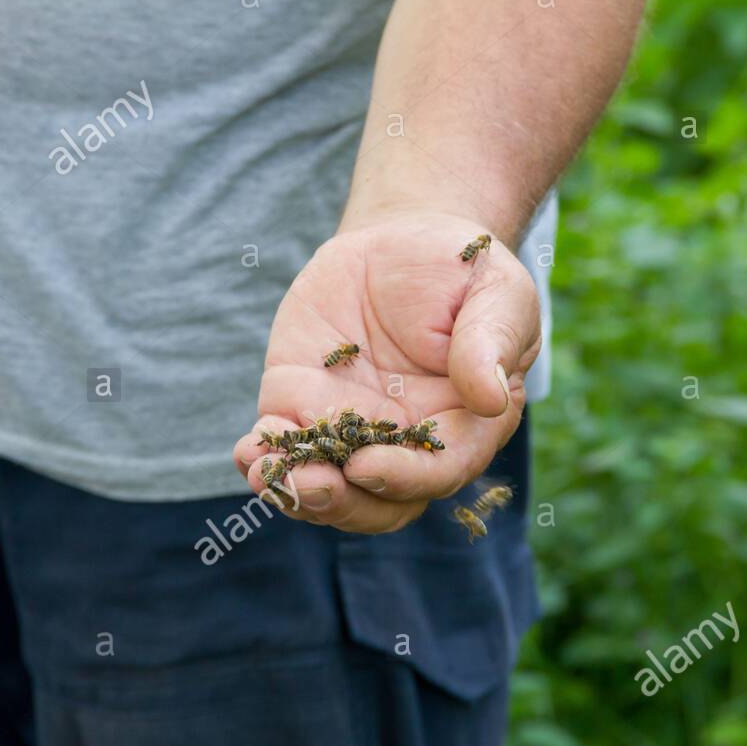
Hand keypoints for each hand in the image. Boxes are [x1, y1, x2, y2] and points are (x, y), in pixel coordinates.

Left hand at [234, 211, 540, 533]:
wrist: (404, 243)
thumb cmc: (465, 272)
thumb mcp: (496, 294)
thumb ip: (491, 344)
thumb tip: (489, 399)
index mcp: (464, 427)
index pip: (437, 471)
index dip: (402, 477)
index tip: (365, 467)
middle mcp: (406, 443)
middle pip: (378, 501)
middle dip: (341, 502)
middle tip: (309, 485)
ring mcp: (352, 428)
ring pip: (327, 485)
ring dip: (295, 491)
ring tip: (266, 475)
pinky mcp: (304, 402)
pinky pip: (283, 442)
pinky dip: (263, 455)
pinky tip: (250, 451)